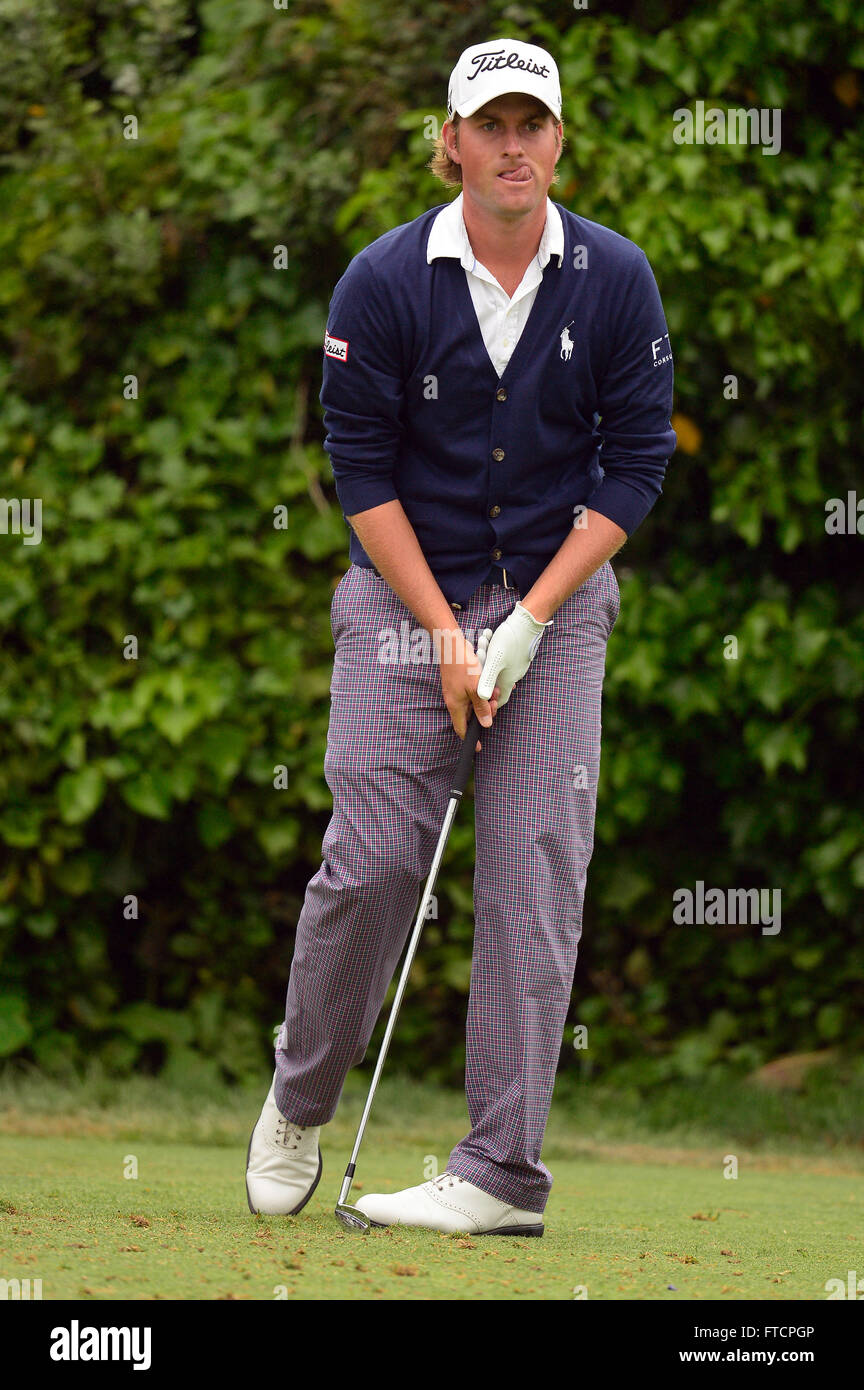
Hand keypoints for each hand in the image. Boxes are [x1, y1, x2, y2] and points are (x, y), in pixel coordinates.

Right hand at [438, 624, 498, 750]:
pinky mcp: (458, 683)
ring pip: (472, 704)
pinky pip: (471, 694)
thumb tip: (486, 724)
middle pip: (469, 716)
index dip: (470, 739)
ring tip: (495, 691)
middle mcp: (453, 701)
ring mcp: (455, 692)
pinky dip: (481, 693)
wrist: (450, 644)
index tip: (478, 747)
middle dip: (485, 713)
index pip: (461, 729)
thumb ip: (481, 707)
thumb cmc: (462, 665)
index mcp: (455, 706)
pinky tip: (490, 685)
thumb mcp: (476, 688)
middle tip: (495, 704)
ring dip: (485, 701)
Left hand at [476, 601, 552, 706]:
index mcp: (508, 680)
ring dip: (486, 653)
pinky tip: (488, 635)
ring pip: (495, 664)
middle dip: (482, 668)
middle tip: (477, 653)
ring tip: (482, 640)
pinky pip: (500, 654)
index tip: (479, 693)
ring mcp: (516, 664)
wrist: (528, 621)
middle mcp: (514, 674)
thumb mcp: (495, 660)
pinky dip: (492, 646)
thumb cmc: (511, 640)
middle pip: (494, 679)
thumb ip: (487, 679)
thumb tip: (481, 698)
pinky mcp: (516, 653)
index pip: (501, 698)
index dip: (490, 701)